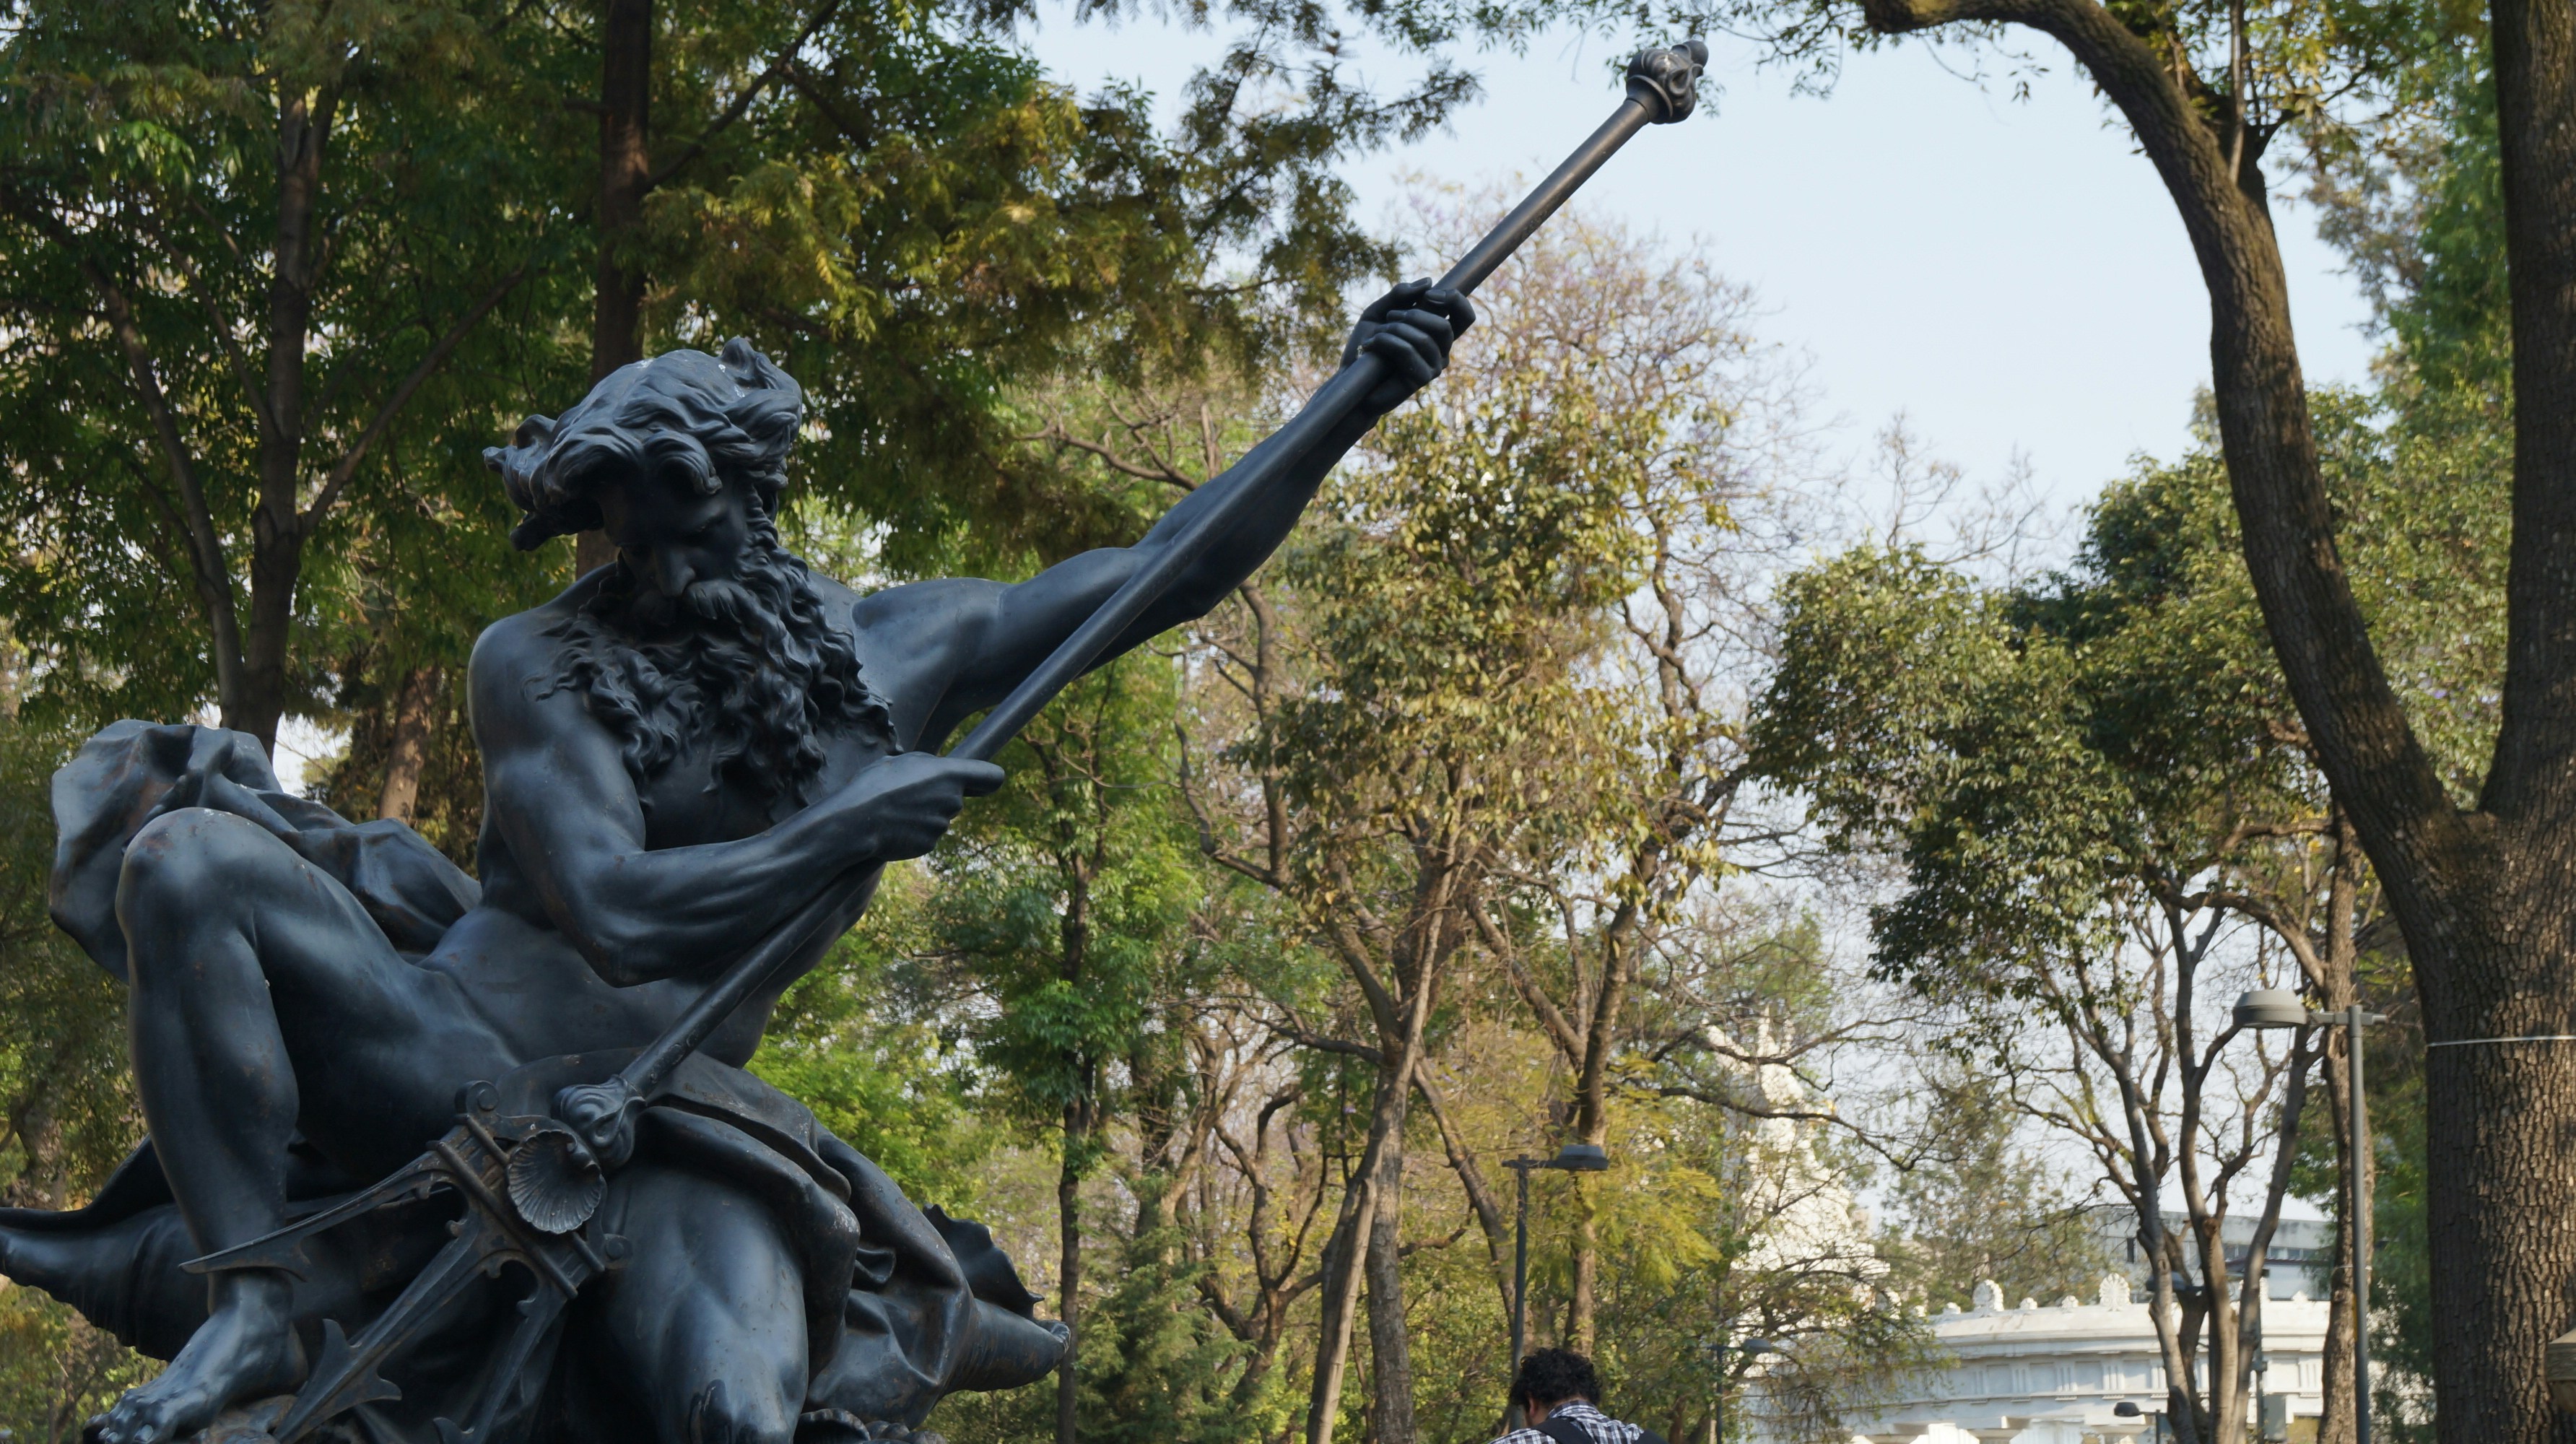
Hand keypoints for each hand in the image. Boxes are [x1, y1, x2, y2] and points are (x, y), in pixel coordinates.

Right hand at [831, 751, 1005, 860]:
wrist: (856, 821)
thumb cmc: (875, 784)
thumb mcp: (903, 761)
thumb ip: (929, 766)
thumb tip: (938, 772)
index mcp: (949, 774)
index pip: (992, 777)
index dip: (987, 781)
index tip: (980, 785)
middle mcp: (952, 800)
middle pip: (956, 798)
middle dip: (939, 796)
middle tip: (909, 793)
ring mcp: (941, 825)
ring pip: (939, 817)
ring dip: (924, 814)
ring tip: (896, 809)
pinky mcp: (929, 844)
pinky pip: (926, 834)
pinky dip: (913, 831)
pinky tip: (894, 826)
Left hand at [1343, 279, 1474, 412]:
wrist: (1351, 378)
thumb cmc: (1367, 345)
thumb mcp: (1379, 312)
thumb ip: (1400, 296)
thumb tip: (1428, 282)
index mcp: (1437, 334)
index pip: (1464, 316)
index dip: (1455, 300)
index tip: (1429, 294)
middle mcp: (1441, 351)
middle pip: (1445, 327)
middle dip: (1415, 315)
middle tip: (1391, 315)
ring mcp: (1433, 367)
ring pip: (1423, 339)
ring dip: (1395, 329)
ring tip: (1375, 334)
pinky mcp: (1420, 379)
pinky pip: (1408, 352)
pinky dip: (1387, 342)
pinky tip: (1370, 344)